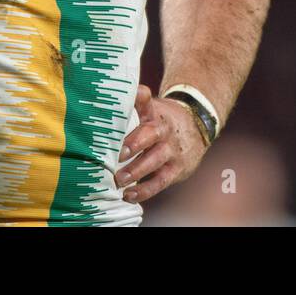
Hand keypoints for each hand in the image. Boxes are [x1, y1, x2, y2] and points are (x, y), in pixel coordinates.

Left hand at [114, 84, 208, 203]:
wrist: (196, 128)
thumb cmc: (160, 121)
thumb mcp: (150, 109)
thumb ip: (129, 108)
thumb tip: (99, 101)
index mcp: (154, 112)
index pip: (147, 102)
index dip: (139, 99)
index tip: (132, 99)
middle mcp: (163, 130)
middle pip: (151, 133)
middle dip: (135, 143)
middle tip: (118, 153)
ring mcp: (171, 150)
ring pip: (155, 160)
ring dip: (136, 170)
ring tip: (119, 179)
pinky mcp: (176, 169)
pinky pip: (160, 181)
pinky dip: (144, 190)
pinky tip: (128, 195)